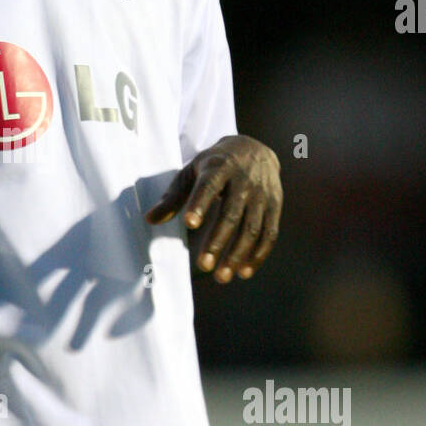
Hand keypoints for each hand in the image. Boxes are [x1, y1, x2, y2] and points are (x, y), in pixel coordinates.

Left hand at [144, 134, 281, 282]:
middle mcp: (243, 180)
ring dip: (237, 254)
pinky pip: (269, 233)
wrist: (254, 149)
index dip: (200, 204)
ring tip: (221, 277)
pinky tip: (243, 272)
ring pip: (252, 228)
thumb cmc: (215, 165)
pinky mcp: (275, 205)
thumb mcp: (192, 172)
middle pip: (231, 213)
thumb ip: (173, 196)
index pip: (208, 186)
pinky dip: (258, 255)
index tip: (189, 224)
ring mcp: (262, 193)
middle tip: (203, 266)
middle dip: (218, 241)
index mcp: (219, 168)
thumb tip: (149, 219)